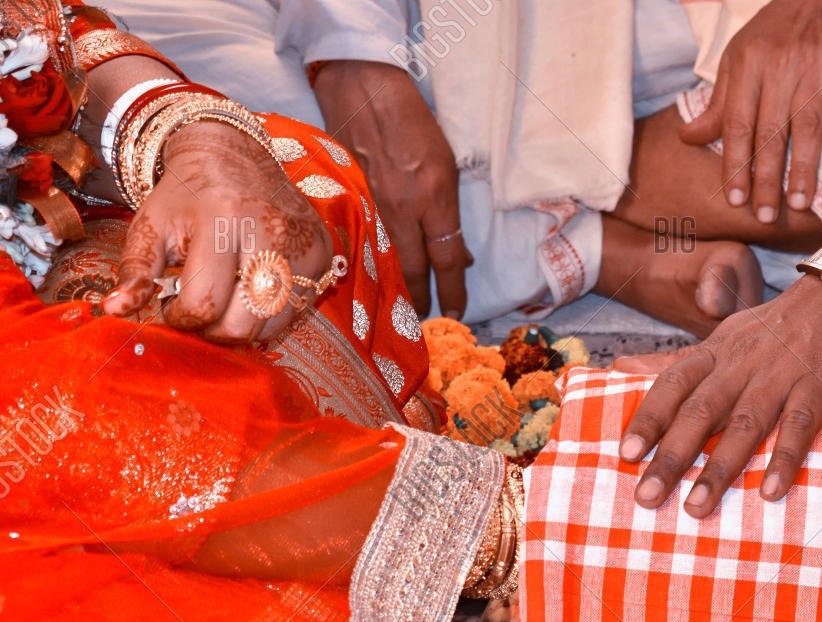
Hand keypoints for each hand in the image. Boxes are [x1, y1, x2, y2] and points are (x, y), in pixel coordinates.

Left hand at [102, 121, 332, 342]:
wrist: (237, 154)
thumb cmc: (187, 195)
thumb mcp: (152, 225)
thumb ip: (134, 270)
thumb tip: (113, 310)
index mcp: (221, 219)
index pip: (203, 304)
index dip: (179, 316)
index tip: (170, 303)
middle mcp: (271, 234)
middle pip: (241, 326)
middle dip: (212, 329)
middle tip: (199, 306)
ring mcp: (303, 247)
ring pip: (270, 326)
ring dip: (240, 323)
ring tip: (225, 295)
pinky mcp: (322, 256)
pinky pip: (294, 312)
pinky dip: (268, 312)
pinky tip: (252, 287)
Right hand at [313, 60, 468, 316]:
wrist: (363, 86)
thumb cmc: (413, 122)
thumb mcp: (447, 165)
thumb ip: (451, 214)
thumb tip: (462, 255)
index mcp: (435, 196)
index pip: (449, 259)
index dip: (454, 291)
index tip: (458, 314)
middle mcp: (404, 206)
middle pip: (416, 268)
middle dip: (423, 299)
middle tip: (429, 323)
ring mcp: (372, 204)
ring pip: (387, 259)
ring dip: (397, 287)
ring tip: (404, 310)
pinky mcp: (348, 198)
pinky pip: (362, 240)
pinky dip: (372, 262)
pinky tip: (374, 278)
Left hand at [619, 276, 821, 516]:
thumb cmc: (776, 327)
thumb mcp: (723, 337)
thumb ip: (677, 363)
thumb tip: (620, 368)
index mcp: (715, 352)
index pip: (672, 384)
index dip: (648, 419)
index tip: (625, 456)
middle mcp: (742, 362)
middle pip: (701, 411)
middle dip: (672, 456)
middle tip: (647, 496)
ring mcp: (781, 374)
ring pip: (744, 423)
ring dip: (719, 468)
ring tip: (696, 507)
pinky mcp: (820, 384)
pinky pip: (799, 425)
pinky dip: (784, 458)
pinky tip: (770, 492)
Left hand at [679, 0, 821, 223]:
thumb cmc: (774, 33)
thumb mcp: (738, 60)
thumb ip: (719, 104)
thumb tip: (690, 140)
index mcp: (748, 67)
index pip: (738, 124)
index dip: (735, 163)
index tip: (735, 199)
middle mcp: (779, 67)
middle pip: (771, 131)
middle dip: (767, 178)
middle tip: (766, 216)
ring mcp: (814, 65)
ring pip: (807, 122)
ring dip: (803, 165)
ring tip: (799, 203)